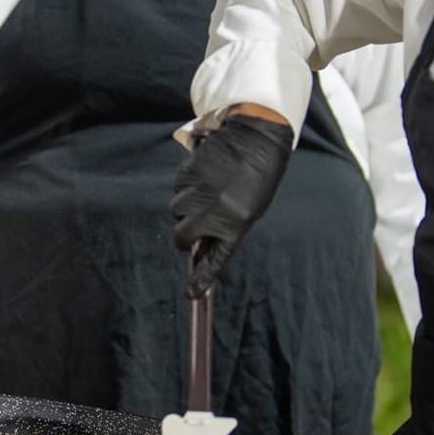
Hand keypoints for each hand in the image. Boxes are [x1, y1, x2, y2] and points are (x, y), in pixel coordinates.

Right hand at [169, 111, 294, 296]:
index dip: (202, 278)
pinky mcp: (186, 174)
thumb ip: (224, 229)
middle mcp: (213, 212)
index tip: (192, 294)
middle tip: (194, 228)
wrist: (255, 141)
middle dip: (184, 236)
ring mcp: (197, 193)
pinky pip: (177, 189)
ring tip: (207, 192)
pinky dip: (185, 187)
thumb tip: (201, 246)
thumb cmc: (256, 178)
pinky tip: (203, 177)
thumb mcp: (248, 209)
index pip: (215, 259)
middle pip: (181, 237)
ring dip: (186, 207)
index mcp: (235, 223)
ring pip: (176, 210)